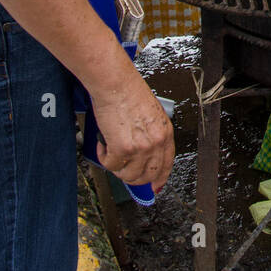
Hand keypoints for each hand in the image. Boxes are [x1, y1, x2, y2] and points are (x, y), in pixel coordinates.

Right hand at [89, 59, 174, 191]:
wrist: (115, 83)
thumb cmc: (128, 92)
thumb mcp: (150, 115)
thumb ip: (150, 134)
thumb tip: (143, 151)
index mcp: (165, 133)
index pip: (167, 165)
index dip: (160, 179)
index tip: (155, 186)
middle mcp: (156, 142)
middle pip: (147, 175)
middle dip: (133, 177)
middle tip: (122, 168)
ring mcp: (141, 147)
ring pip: (128, 175)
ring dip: (117, 167)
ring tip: (111, 152)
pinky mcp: (122, 148)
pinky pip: (111, 165)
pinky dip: (103, 157)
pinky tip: (103, 144)